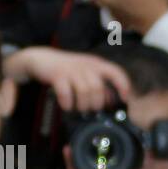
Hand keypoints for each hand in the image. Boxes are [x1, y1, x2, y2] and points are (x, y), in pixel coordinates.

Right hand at [3, 46, 130, 110]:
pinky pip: (66, 92)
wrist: (42, 58)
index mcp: (96, 64)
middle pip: (98, 88)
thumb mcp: (86, 73)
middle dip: (96, 103)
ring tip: (78, 109)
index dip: (123, 85)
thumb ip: (99, 85)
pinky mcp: (57, 75)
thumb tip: (111, 102)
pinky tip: (66, 106)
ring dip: (82, 105)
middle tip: (90, 109)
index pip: (116, 72)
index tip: (125, 99)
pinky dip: (67, 103)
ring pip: (84, 91)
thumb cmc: (68, 70)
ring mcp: (71, 69)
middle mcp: (86, 65)